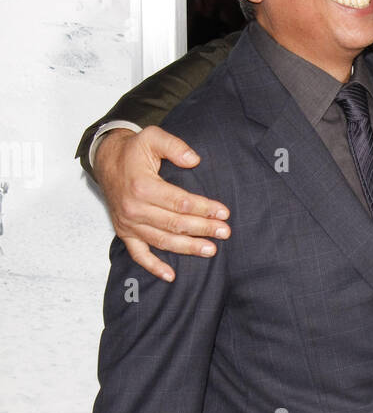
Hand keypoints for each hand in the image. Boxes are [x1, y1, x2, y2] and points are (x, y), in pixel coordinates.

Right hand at [94, 126, 230, 281]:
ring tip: (210, 250)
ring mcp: (128, 223)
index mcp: (142, 186)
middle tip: (225, 232)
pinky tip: (170, 275)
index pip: (180, 202)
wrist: (107, 161)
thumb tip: (194, 160)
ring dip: (187, 248)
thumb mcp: (152, 137)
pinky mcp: (124, 232)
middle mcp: (134, 208)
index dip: (204, 208)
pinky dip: (153, 267)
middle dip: (203, 229)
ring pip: (162, 241)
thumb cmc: (133, 151)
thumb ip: (174, 146)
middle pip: (175, 223)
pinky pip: (138, 254)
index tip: (223, 212)